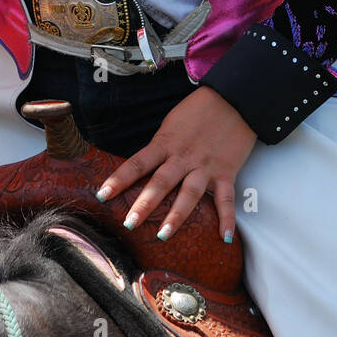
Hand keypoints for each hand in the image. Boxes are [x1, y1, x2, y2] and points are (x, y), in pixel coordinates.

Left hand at [96, 85, 256, 242]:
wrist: (233, 99)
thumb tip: (144, 167)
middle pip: (160, 182)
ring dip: (177, 216)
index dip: (119, 179)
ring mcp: (205, 166)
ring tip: (163, 236)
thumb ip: (160, 147)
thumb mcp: (171, 124)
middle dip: (145, 203)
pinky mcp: (226, 172)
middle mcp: (183, 157)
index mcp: (166, 143)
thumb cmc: (198, 110)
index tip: (102, 195)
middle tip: (129, 223)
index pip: (137, 163)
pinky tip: (224, 238)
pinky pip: (226, 198)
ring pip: (189, 194)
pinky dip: (227, 218)